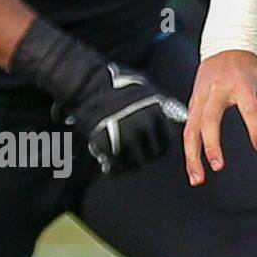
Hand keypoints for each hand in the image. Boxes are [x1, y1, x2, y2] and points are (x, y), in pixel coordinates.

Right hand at [9, 17, 183, 175]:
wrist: (90, 86)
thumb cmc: (116, 87)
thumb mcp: (145, 93)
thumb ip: (155, 111)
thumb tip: (167, 126)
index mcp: (156, 113)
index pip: (167, 140)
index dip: (159, 149)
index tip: (152, 151)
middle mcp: (144, 125)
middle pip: (154, 154)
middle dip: (145, 158)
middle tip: (136, 160)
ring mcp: (126, 135)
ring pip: (136, 163)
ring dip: (129, 167)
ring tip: (122, 166)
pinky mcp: (107, 144)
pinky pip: (116, 165)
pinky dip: (114, 170)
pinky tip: (109, 169)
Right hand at [183, 49, 256, 185]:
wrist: (226, 47)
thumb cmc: (249, 70)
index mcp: (241, 84)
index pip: (249, 109)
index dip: (255, 129)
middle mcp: (218, 90)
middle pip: (209, 120)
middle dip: (211, 145)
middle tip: (218, 166)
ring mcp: (201, 96)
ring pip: (191, 128)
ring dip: (192, 156)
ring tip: (198, 178)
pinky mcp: (192, 102)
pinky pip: (188, 128)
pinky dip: (190, 149)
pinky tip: (194, 166)